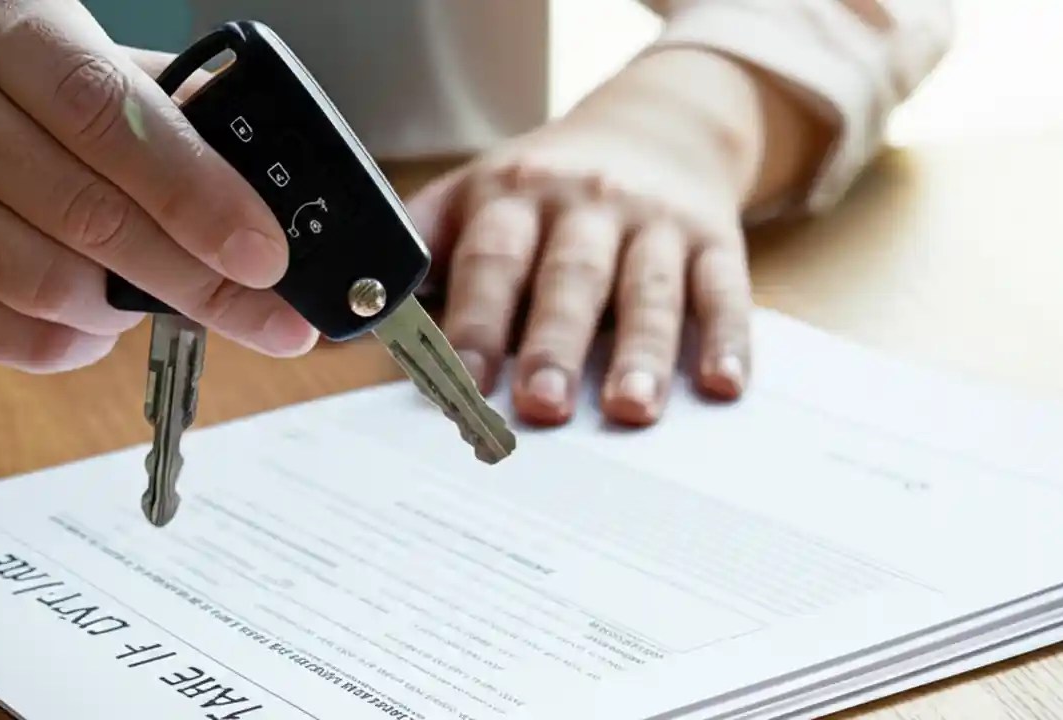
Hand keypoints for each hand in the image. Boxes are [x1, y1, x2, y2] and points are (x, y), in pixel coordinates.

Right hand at [0, 0, 316, 371]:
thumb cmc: (16, 105)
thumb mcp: (91, 71)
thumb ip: (174, 118)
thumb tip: (266, 209)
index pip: (110, 116)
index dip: (198, 195)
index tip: (264, 255)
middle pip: (91, 216)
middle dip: (198, 278)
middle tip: (264, 311)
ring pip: (56, 288)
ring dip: (132, 308)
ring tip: (155, 291)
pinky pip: (20, 339)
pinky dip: (83, 341)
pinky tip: (94, 315)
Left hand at [408, 51, 767, 426]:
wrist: (656, 126)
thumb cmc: (544, 186)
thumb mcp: (474, 197)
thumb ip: (415, 255)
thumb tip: (335, 326)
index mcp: (514, 196)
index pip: (490, 261)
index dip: (477, 321)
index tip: (464, 381)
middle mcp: (585, 204)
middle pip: (570, 276)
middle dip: (555, 341)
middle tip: (542, 404)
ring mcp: (654, 222)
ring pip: (649, 289)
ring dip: (641, 351)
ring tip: (630, 409)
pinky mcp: (714, 240)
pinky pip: (724, 290)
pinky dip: (727, 339)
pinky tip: (723, 384)